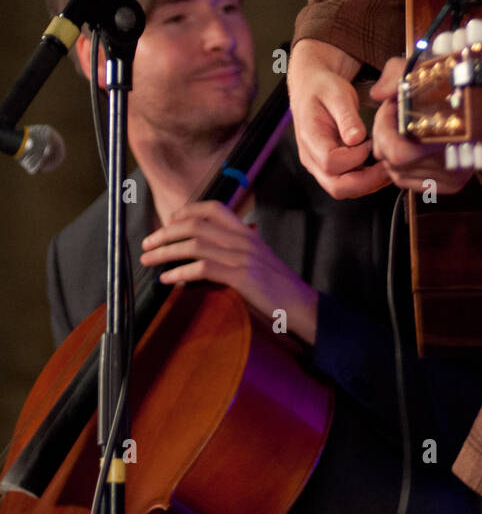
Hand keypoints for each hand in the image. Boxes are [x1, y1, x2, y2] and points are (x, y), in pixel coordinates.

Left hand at [140, 199, 318, 343]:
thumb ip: (233, 254)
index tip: (168, 220)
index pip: (214, 208)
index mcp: (247, 233)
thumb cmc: (277, 289)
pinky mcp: (242, 276)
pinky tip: (168, 279)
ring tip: (149, 259)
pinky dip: (180, 272)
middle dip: (166, 232)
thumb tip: (202, 259)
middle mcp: (244, 239)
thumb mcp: (256, 263)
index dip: (187, 211)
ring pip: (195, 244)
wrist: (301, 305)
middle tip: (147, 242)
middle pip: (196, 225)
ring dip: (166, 251)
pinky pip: (203, 268)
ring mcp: (243, 257)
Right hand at [287, 38, 392, 199]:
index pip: (330, 162)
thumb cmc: (323, 88)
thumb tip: (356, 139)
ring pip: (344, 190)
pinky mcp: (330, 168)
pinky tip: (382, 167)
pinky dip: (367, 180)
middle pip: (337, 187)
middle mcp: (311, 158)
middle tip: (389, 166)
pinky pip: (348, 183)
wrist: (312, 88)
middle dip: (367, 181)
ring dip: (369, 183)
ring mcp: (319, 166)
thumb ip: (346, 116)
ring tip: (389, 167)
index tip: (370, 142)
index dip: (355, 157)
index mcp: (310, 137)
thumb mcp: (337, 93)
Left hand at [369, 57, 481, 194]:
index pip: (399, 152)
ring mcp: (455, 176)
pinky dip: (400, 165)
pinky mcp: (451, 184)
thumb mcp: (422, 68)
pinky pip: (408, 182)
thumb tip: (378, 95)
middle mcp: (457, 162)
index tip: (391, 106)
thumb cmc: (449, 82)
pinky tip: (409, 144)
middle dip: (384, 136)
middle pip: (395, 162)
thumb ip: (395, 75)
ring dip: (391, 150)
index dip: (384, 128)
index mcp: (455, 132)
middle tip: (392, 116)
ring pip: (398, 174)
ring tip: (402, 126)